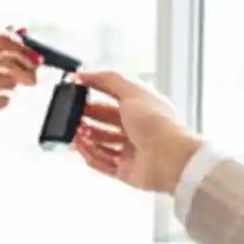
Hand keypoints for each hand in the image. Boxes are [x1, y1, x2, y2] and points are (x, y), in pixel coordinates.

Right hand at [0, 31, 41, 148]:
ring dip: (15, 83)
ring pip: (4, 81)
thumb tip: (22, 33)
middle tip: (33, 75)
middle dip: (27, 68)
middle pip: (5, 60)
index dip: (24, 48)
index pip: (2, 39)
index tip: (34, 57)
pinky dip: (5, 99)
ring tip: (13, 85)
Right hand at [70, 71, 202, 193]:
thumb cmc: (158, 124)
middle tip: (72, 114)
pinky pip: (102, 162)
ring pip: (101, 142)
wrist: (171, 159)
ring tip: (75, 131)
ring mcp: (131, 150)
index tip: (76, 87)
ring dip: (86, 136)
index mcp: (141, 107)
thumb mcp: (132, 92)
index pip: (112, 95)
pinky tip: (81, 147)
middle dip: (87, 116)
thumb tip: (86, 74)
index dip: (94, 90)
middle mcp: (136, 128)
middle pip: (104, 120)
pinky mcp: (126, 170)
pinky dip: (90, 155)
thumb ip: (108, 80)